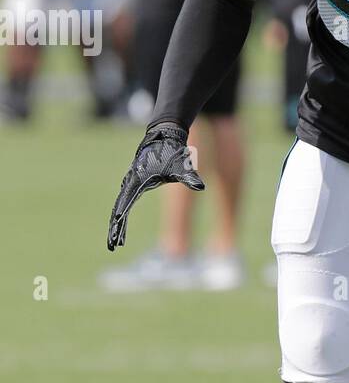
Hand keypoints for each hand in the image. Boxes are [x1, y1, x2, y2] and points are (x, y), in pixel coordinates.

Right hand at [107, 122, 203, 250]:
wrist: (165, 136)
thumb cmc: (172, 152)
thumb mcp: (181, 167)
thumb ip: (189, 178)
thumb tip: (200, 186)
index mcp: (138, 181)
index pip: (125, 205)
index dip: (120, 221)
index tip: (116, 234)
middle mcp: (130, 183)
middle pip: (118, 210)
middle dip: (115, 228)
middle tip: (113, 245)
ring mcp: (131, 183)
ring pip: (120, 207)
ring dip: (117, 224)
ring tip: (116, 241)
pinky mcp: (134, 184)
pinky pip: (125, 203)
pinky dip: (121, 216)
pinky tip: (121, 226)